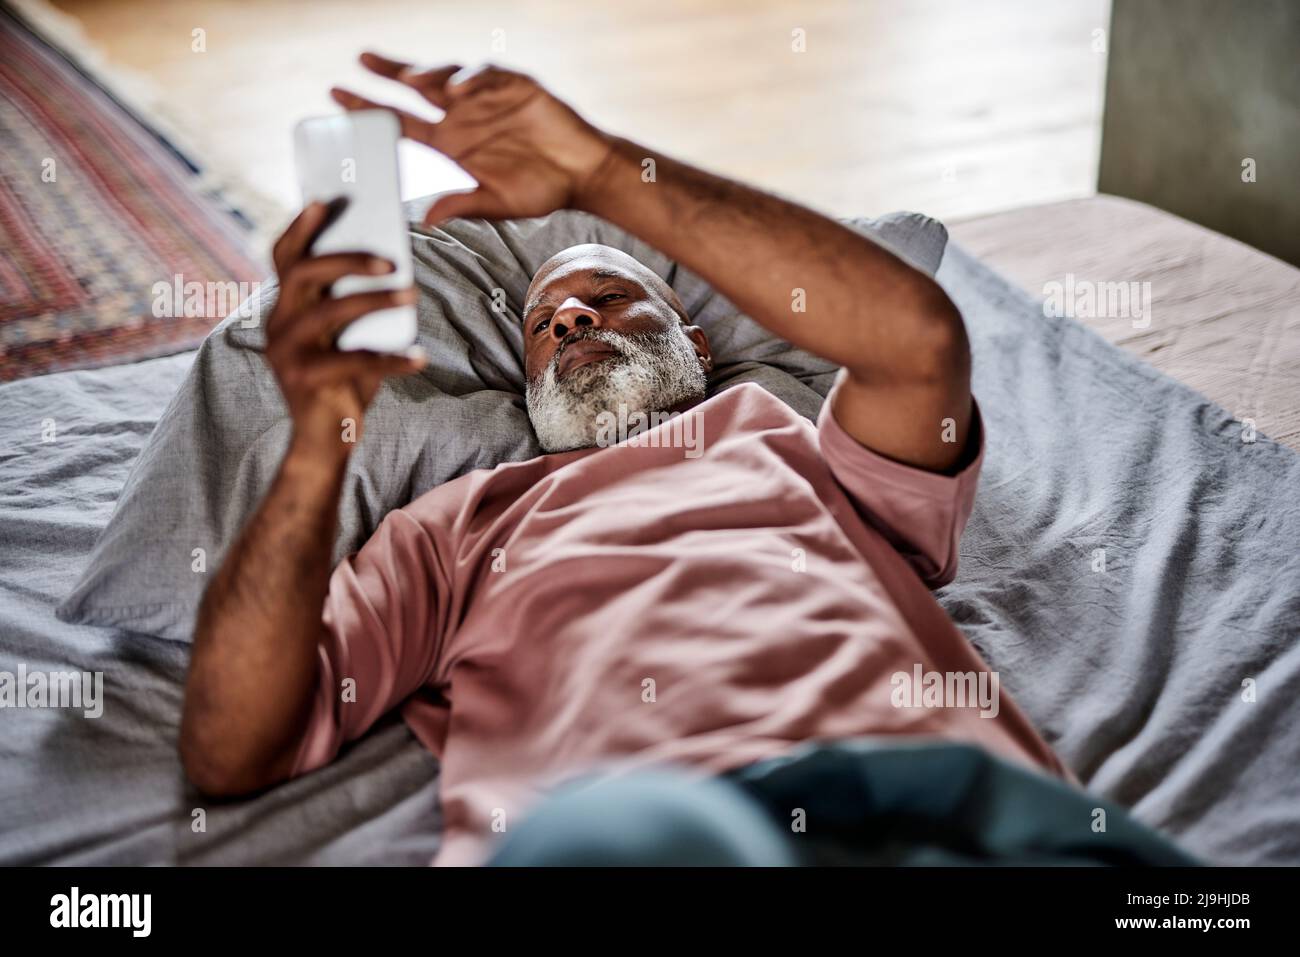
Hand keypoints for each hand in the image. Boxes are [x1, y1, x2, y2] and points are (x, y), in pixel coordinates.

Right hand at [265, 201, 425, 455]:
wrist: (326, 442)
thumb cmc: (345, 382)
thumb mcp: (350, 337)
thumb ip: (355, 302)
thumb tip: (392, 261)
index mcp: (287, 308)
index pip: (285, 258)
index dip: (300, 227)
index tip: (324, 199)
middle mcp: (278, 324)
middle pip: (303, 273)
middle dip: (346, 259)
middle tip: (392, 259)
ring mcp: (285, 353)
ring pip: (328, 312)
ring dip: (374, 300)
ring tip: (412, 295)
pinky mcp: (303, 381)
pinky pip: (352, 361)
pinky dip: (390, 358)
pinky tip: (419, 357)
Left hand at [331, 53, 614, 224]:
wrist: (584, 173)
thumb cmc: (542, 191)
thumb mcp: (499, 203)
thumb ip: (464, 204)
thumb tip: (426, 220)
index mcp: (452, 145)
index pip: (402, 124)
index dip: (372, 111)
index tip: (338, 100)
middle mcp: (462, 117)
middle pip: (414, 91)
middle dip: (386, 75)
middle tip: (358, 62)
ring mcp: (486, 98)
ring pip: (445, 78)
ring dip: (425, 75)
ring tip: (409, 81)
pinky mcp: (513, 85)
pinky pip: (484, 75)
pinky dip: (467, 78)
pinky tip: (455, 89)